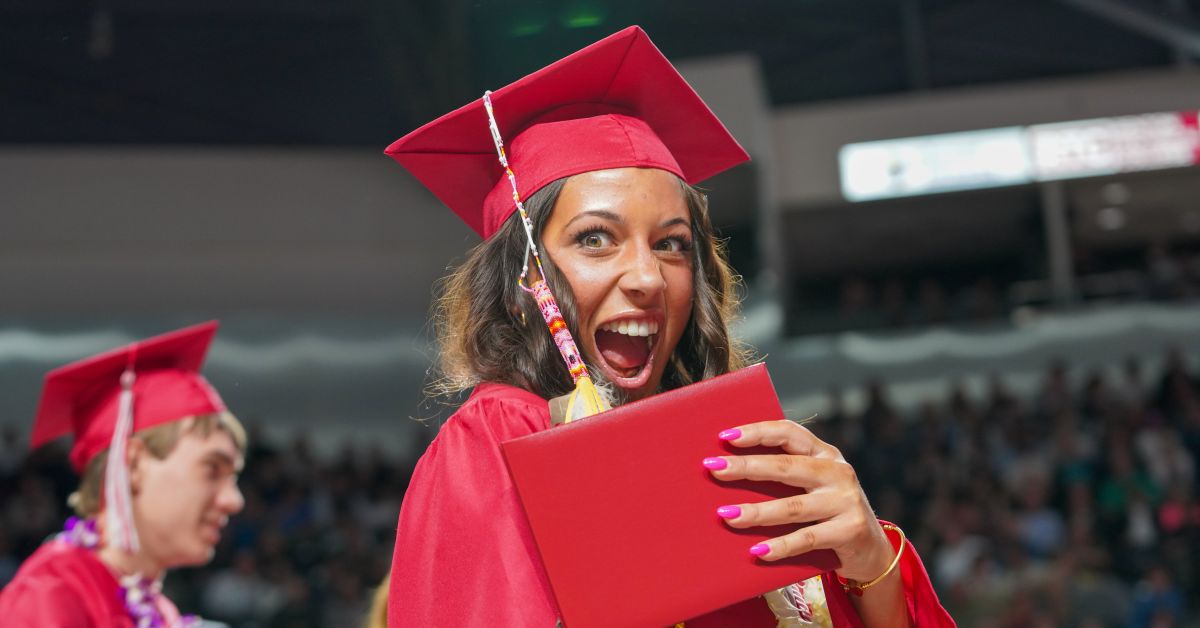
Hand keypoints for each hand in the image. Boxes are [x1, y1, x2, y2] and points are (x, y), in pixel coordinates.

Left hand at [704, 420, 894, 581]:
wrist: (873, 551)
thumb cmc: (827, 513)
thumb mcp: (812, 487)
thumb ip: (784, 476)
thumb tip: (730, 473)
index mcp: (824, 453)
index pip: (789, 432)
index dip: (757, 432)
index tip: (726, 436)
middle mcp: (837, 472)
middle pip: (785, 466)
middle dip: (746, 467)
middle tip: (714, 468)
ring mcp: (846, 501)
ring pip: (793, 506)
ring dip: (757, 512)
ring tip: (726, 515)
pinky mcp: (850, 530)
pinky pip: (807, 538)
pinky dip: (780, 546)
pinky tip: (757, 552)